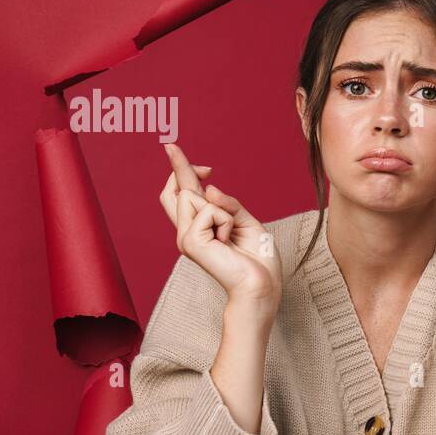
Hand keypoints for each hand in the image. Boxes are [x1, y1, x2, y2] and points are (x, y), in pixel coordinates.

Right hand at [158, 143, 282, 317]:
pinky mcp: (189, 242)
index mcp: (200, 228)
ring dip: (221, 209)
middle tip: (193, 159)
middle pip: (175, 191)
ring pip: (192, 196)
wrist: (261, 285)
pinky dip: (225, 219)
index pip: (180, 194)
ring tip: (230, 234)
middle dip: (181, 167)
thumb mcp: (247, 222)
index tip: (174, 148)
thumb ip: (229, 204)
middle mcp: (187, 232)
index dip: (178, 170)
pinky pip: (208, 210)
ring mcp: (186, 237)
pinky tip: (228, 239)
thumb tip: (208, 188)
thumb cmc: (257, 259)